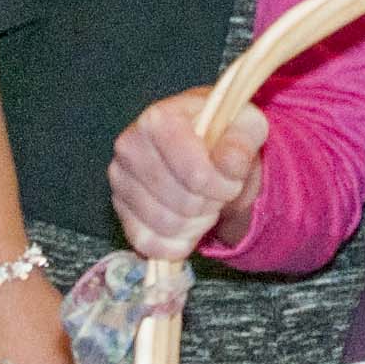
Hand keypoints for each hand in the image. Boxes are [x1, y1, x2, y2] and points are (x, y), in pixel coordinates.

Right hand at [109, 92, 266, 259]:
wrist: (203, 145)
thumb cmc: (222, 132)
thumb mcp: (245, 127)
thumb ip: (240, 144)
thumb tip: (229, 164)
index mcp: (158, 119)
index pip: (196, 175)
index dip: (222, 186)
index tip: (233, 178)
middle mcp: (130, 146)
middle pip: (183, 204)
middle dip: (211, 205)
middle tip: (219, 192)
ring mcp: (120, 179)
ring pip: (166, 226)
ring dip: (197, 224)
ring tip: (205, 203)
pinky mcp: (119, 209)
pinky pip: (147, 243)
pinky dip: (175, 244)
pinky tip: (189, 226)